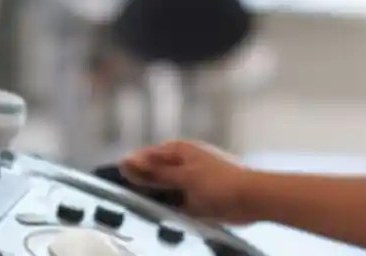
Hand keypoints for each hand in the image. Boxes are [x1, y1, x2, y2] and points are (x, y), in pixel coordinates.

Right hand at [119, 140, 258, 223]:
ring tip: (135, 205)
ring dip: (153, 195)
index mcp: (180, 150)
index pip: (148, 155)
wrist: (251, 198)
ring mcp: (189, 181)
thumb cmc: (218, 181)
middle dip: (141, 180)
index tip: (113, 175)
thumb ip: (156, 171)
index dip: (132, 164)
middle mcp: (183, 163)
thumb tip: (128, 161)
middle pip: (154, 171)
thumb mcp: (184, 175)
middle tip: (121, 192)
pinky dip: (167, 208)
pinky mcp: (196, 199)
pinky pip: (174, 202)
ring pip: (163, 188)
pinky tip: (156, 215)